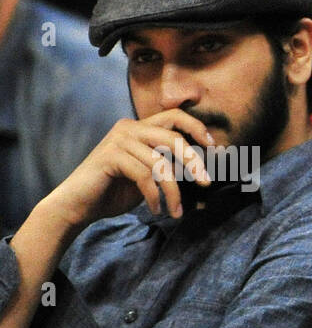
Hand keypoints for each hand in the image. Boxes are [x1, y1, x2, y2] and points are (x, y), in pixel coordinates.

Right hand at [42, 110, 213, 229]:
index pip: (175, 116)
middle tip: (207, 183)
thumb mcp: (149, 174)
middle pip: (174, 138)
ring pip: (161, 163)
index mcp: (140, 127)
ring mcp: (118, 140)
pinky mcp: (110, 156)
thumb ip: (167, 163)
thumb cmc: (116, 190)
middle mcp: (129, 127)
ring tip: (177, 212)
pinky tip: (157, 210)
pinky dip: (155, 197)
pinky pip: (145, 176)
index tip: (215, 149)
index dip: (198, 128)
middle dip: (194, 162)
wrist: (79, 204)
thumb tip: (202, 166)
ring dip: (174, 192)